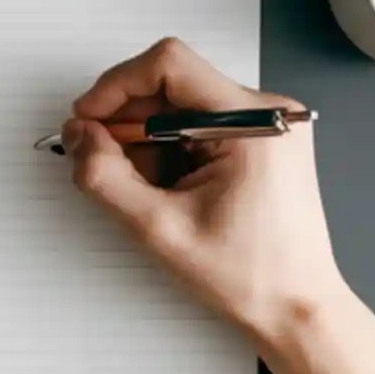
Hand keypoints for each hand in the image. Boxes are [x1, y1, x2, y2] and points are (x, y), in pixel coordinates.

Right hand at [63, 38, 348, 341]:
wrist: (296, 309)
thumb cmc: (251, 276)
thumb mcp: (159, 229)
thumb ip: (105, 176)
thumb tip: (78, 136)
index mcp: (254, 122)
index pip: (169, 64)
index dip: (116, 86)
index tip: (89, 119)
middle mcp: (268, 111)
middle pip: (171, 83)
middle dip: (128, 121)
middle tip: (105, 163)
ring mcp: (267, 124)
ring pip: (180, 104)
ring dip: (148, 140)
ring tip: (151, 190)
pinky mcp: (260, 139)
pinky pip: (198, 123)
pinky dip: (169, 149)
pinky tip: (172, 189)